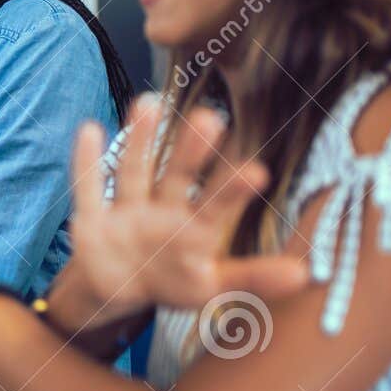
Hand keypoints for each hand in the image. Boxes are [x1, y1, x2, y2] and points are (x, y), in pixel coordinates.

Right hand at [55, 96, 307, 327]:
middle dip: (190, 152)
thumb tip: (304, 274)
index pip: (216, 207)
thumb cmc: (171, 280)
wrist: (114, 287)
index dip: (233, 191)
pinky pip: (87, 189)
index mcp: (194, 228)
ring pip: (134, 172)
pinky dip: (86, 163)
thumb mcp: (211, 286)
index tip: (258, 171)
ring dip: (139, 141)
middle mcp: (163, 209)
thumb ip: (251, 277)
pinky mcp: (92, 218)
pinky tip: (90, 130)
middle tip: (211, 119)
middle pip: (177, 178)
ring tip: (148, 104)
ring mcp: (127, 210)